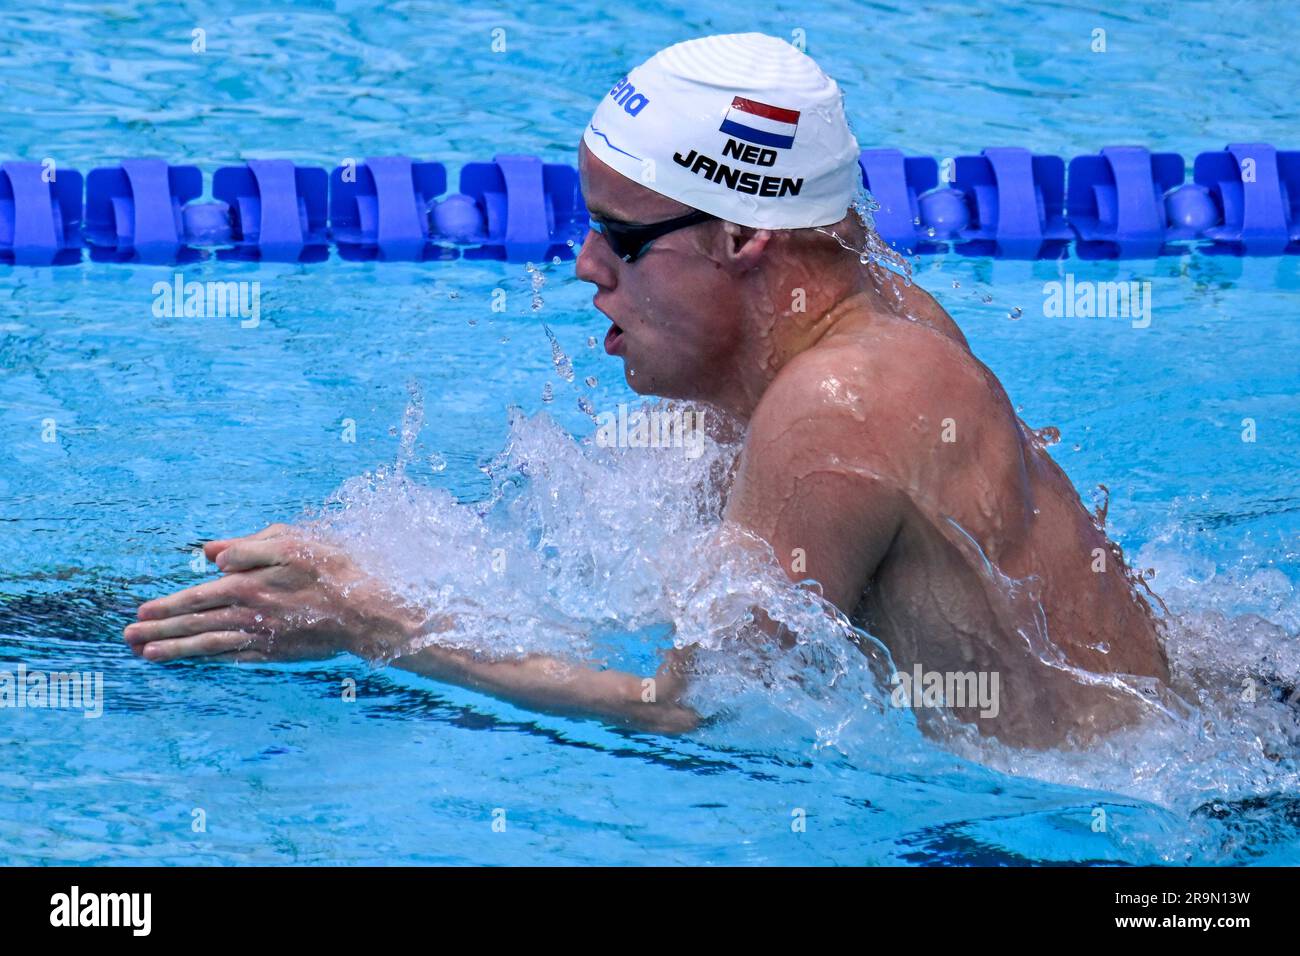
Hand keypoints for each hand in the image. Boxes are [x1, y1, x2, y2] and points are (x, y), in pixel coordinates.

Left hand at [124, 523, 421, 663]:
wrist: (367, 611)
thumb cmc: (332, 569)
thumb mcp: (292, 542)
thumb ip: (248, 546)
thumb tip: (211, 556)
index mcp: (249, 583)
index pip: (198, 596)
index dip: (168, 606)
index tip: (142, 614)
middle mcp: (249, 613)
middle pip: (195, 623)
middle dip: (159, 632)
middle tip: (129, 640)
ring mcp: (261, 637)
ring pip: (209, 644)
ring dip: (176, 650)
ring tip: (147, 656)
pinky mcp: (276, 652)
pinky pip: (234, 658)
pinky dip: (211, 660)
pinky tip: (197, 661)